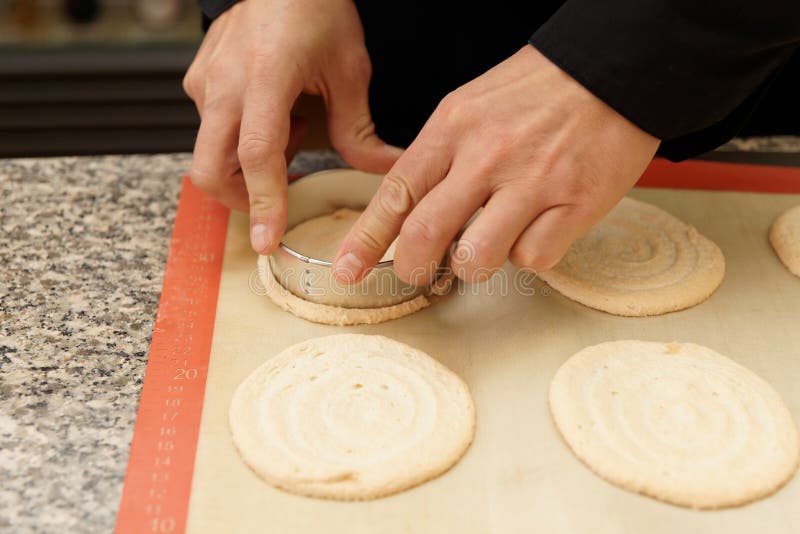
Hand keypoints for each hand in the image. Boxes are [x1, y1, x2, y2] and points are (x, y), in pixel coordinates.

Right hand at [183, 0, 401, 253]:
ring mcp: (205, 80)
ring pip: (212, 152)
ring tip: (291, 128)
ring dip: (249, 163)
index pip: (257, 155)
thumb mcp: (349, 70)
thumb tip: (385, 173)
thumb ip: (359, 130)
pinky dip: (242, 138)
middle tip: (275, 199)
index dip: (263, 202)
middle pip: (209, 168)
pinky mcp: (197, 79)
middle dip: (239, 199)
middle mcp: (224, 82)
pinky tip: (274, 112)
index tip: (267, 240)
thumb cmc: (317, 10)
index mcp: (266, 76)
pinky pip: (212, 128)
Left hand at [333, 46, 659, 284]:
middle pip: (425, 235)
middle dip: (412, 267)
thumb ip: (439, 155)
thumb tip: (409, 206)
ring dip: (473, 265)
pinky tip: (535, 229)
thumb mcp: (471, 105)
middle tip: (418, 272)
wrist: (614, 68)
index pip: (396, 193)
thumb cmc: (539, 89)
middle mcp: (486, 156)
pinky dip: (527, 254)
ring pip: (476, 258)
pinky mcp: (575, 204)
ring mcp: (532, 182)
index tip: (347, 270)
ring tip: (487, 245)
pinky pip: (532, 258)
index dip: (366, 239)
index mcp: (453, 127)